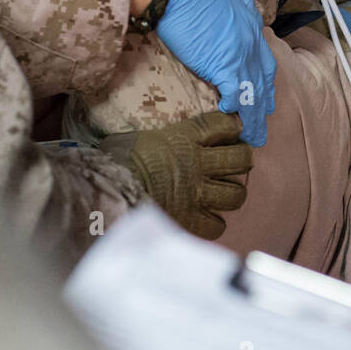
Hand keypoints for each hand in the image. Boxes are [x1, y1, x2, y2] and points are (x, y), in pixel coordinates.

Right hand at [103, 112, 253, 239]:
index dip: (233, 127)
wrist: (109, 188)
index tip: (231, 130)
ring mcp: (197, 193)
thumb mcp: (139, 137)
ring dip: (232, 194)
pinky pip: (217, 225)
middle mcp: (198, 163)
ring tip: (223, 194)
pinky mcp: (190, 219)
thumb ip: (160, 138)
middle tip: (232, 164)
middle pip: (241, 159)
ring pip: (236, 194)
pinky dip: (214, 223)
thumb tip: (156, 142)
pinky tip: (205, 219)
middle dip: (241, 160)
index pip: (224, 125)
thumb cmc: (116, 159)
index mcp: (185, 138)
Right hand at [155, 0, 276, 146]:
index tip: (262, 89)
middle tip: (264, 118)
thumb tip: (244, 7)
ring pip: (254, 92)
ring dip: (254, 117)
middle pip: (264, 78)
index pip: (264, 56)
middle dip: (265, 100)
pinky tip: (231, 119)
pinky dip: (235, 108)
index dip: (263, 75)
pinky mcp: (225, 66)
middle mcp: (253, 40)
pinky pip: (236, 95)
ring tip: (254, 136)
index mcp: (252, 22)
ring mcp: (241, 54)